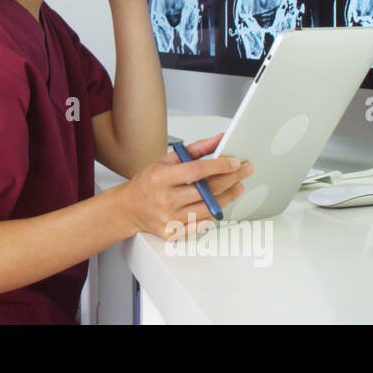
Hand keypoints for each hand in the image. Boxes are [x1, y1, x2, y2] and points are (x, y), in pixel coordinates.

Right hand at [113, 132, 253, 239]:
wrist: (128, 208)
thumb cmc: (148, 183)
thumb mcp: (166, 160)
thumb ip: (194, 150)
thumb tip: (218, 140)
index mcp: (161, 178)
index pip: (196, 171)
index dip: (218, 166)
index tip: (234, 162)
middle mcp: (164, 199)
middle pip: (207, 191)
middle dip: (231, 179)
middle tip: (244, 171)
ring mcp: (168, 218)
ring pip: (208, 209)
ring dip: (228, 197)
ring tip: (237, 187)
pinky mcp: (172, 233)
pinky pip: (200, 225)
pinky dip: (213, 215)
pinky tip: (220, 205)